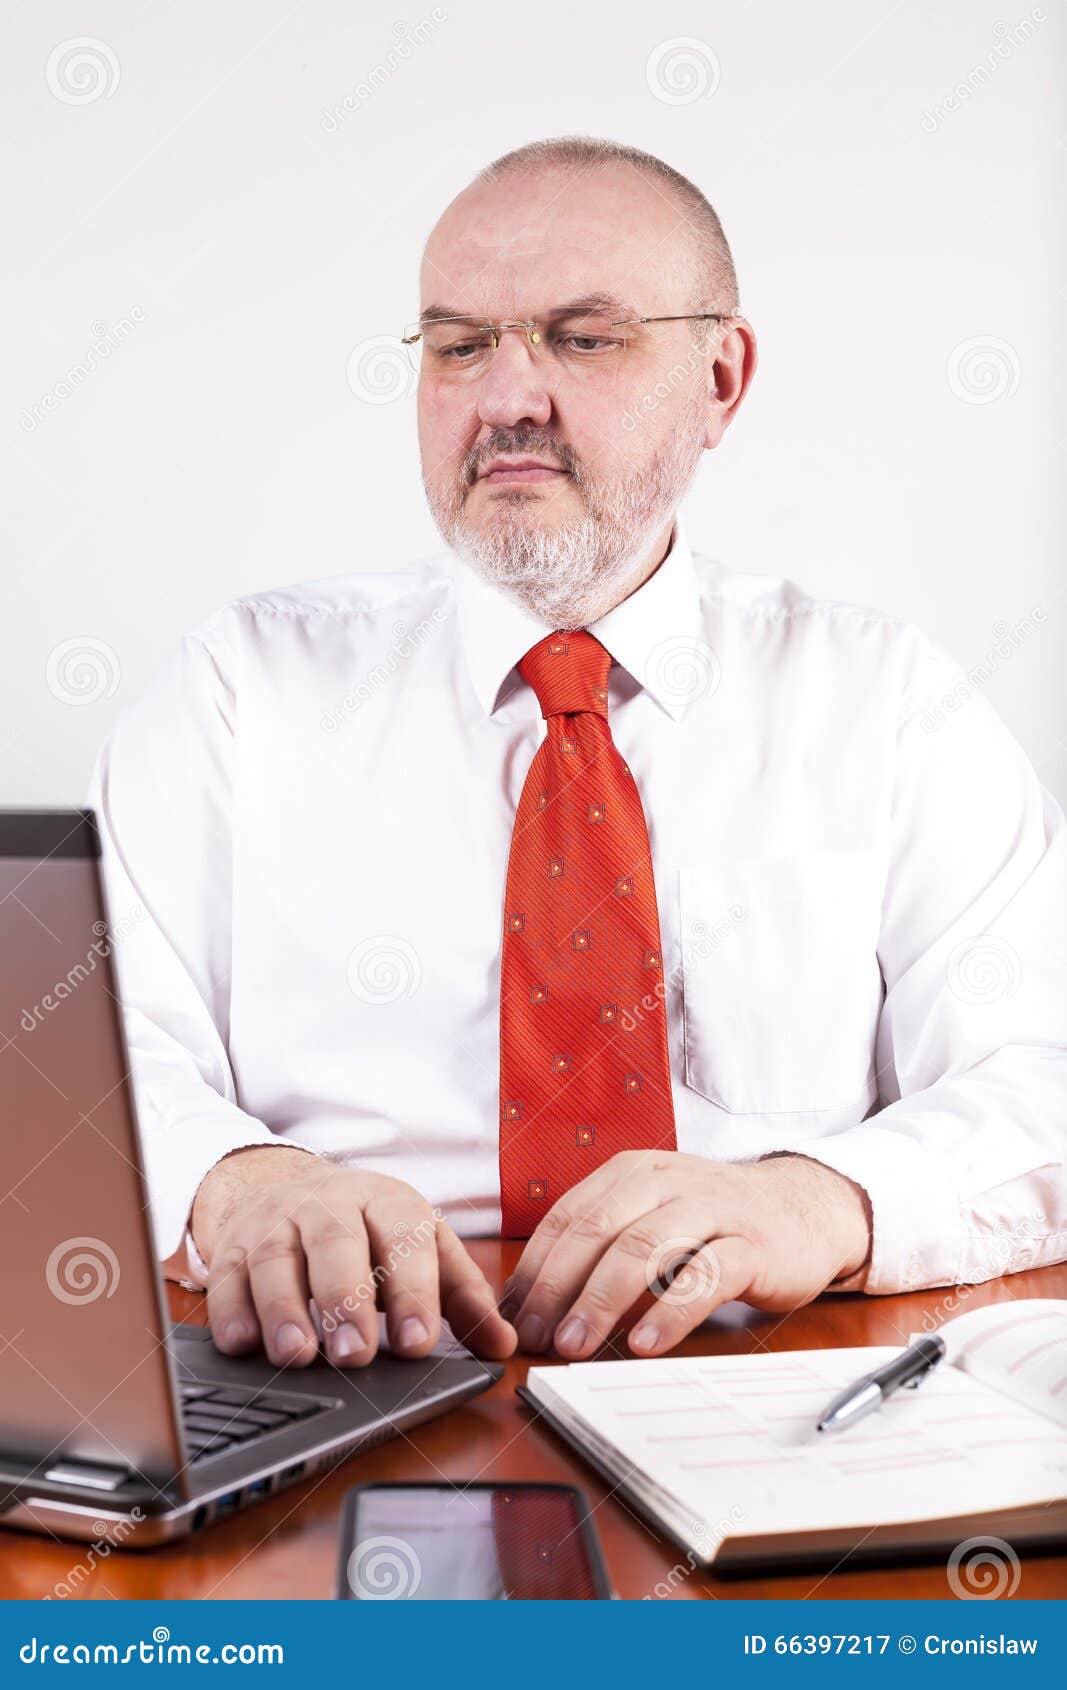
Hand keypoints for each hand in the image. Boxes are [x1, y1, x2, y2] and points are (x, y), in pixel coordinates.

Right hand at [191, 1146, 516, 1367]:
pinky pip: (225, 1276)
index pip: (404, 1238)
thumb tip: (504, 1347)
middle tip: (355, 1355)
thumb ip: (463, 1298)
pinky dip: (232, 1310)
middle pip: (336, 1243)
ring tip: (298, 1356)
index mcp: (388, 1203)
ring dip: (284, 1308)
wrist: (290, 1185)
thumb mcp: (422, 1248)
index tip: (417, 1342)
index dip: (412, 1290)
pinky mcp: (232, 1246)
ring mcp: (276, 1222)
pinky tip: (244, 1344)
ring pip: (276, 1259)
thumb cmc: (369, 1230)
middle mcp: (329, 1205)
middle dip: (344, 1299)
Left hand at [499, 1151, 871, 1358]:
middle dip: (558, 1287)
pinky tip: (643, 1343)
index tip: (511, 1316)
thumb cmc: (715, 1220)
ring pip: (644, 1249)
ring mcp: (712, 1210)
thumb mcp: (653, 1214)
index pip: (569, 1217)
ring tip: (575, 1344)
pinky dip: (668, 1313)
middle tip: (534, 1337)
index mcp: (633, 1171)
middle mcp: (668, 1181)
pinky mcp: (752, 1246)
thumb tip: (534, 1302)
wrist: (804, 1209)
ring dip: (602, 1300)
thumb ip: (603, 1245)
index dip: (535, 1268)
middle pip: (598, 1231)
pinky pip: (704, 1279)